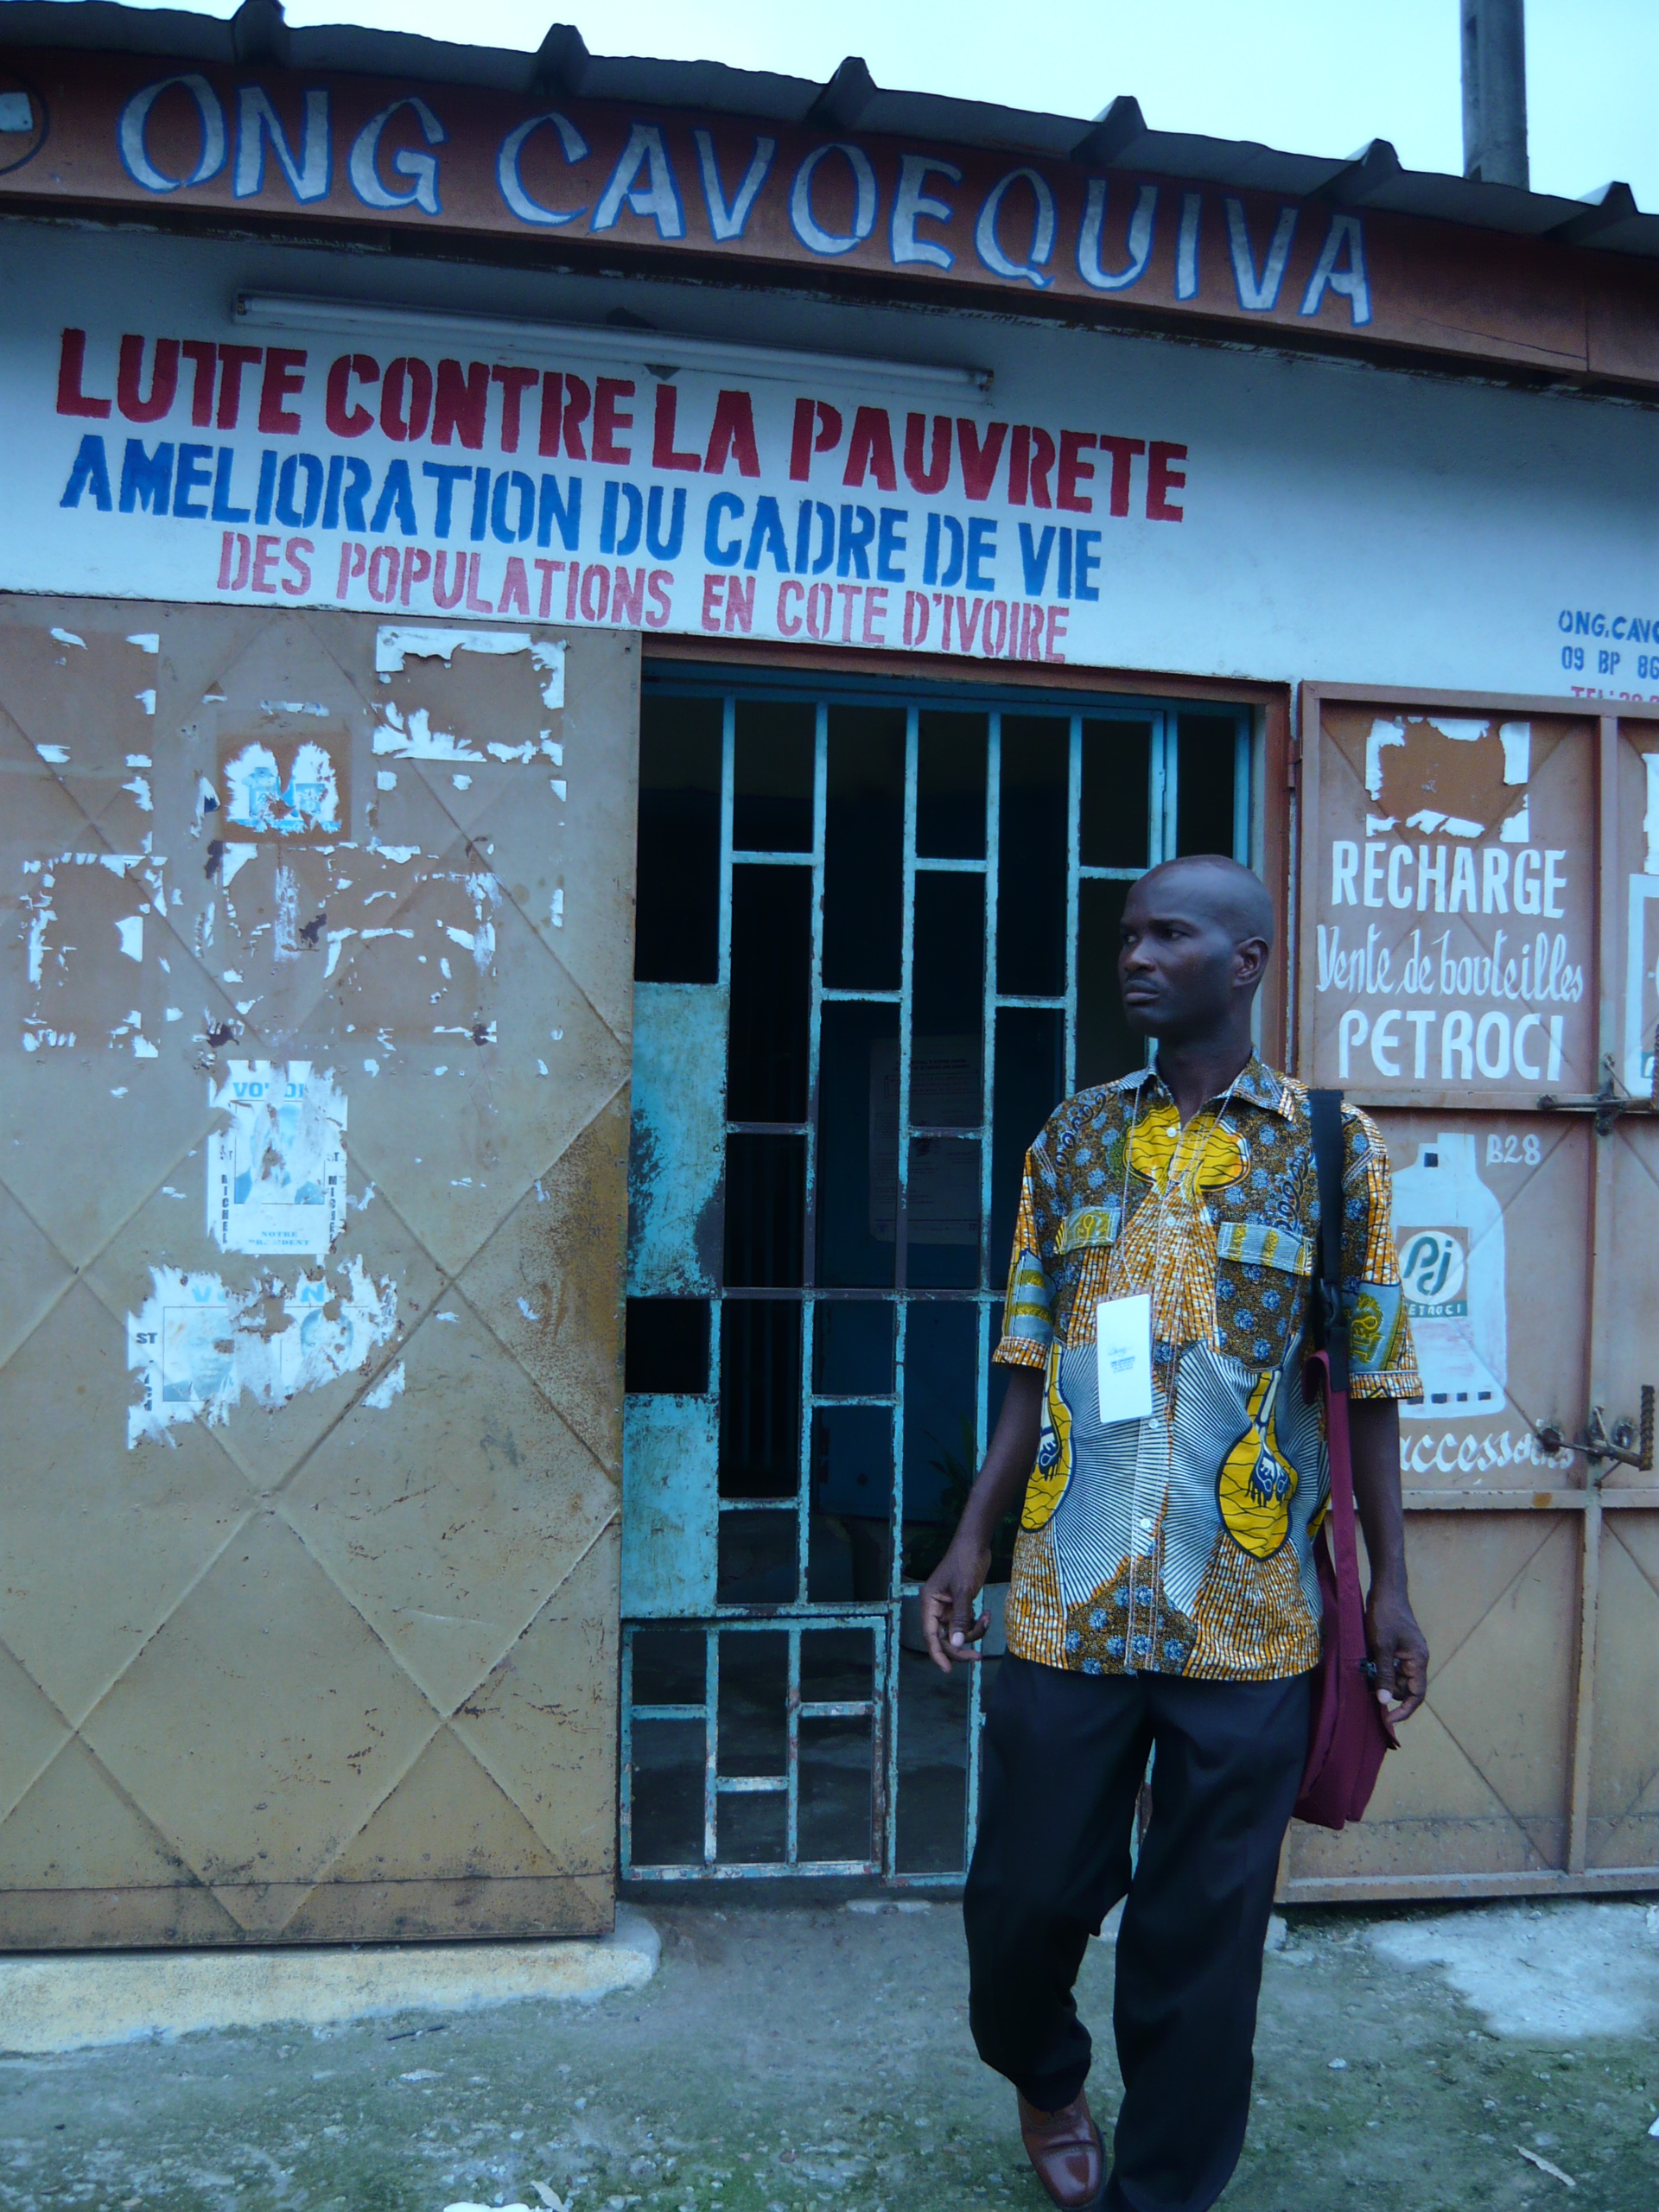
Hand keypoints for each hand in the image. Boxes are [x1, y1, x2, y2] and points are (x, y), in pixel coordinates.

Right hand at [919, 1534, 992, 1671]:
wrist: (976, 1544)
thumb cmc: (965, 1562)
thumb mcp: (964, 1591)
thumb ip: (960, 1618)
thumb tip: (956, 1643)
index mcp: (929, 1603)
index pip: (929, 1636)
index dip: (938, 1654)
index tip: (948, 1670)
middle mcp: (935, 1608)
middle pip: (944, 1638)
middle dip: (961, 1646)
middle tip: (977, 1657)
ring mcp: (948, 1608)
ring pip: (958, 1633)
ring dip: (973, 1632)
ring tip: (986, 1619)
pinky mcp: (959, 1606)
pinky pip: (966, 1624)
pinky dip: (977, 1623)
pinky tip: (986, 1614)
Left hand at [1365, 1580, 1427, 1722]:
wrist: (1386, 1589)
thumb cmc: (1385, 1615)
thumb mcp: (1382, 1646)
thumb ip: (1385, 1674)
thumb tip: (1385, 1701)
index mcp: (1418, 1660)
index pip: (1417, 1695)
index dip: (1405, 1710)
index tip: (1388, 1719)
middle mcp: (1417, 1659)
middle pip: (1406, 1687)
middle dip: (1389, 1692)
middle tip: (1368, 1689)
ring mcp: (1408, 1652)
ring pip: (1398, 1677)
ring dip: (1384, 1680)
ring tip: (1366, 1677)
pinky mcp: (1399, 1646)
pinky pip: (1393, 1666)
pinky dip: (1382, 1670)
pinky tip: (1369, 1666)